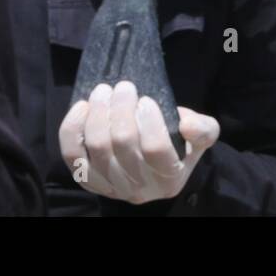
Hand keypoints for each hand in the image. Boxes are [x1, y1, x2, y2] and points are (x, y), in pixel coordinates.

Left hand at [59, 82, 218, 203]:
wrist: (154, 168)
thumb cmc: (178, 145)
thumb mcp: (201, 135)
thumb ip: (204, 129)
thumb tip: (188, 126)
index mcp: (170, 178)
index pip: (156, 149)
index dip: (149, 120)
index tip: (146, 99)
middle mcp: (139, 188)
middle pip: (122, 144)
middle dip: (120, 109)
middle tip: (124, 87)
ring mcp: (110, 187)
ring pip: (96, 147)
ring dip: (98, 113)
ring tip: (103, 91)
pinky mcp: (88, 180)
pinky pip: (72, 156)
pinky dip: (72, 129)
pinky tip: (82, 107)